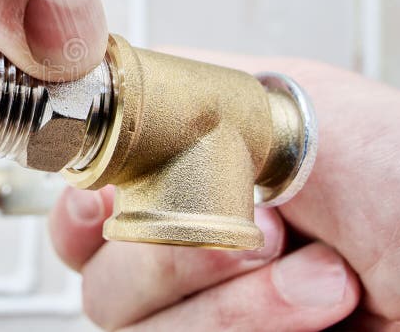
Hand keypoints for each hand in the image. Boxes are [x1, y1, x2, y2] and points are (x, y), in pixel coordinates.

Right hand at [50, 51, 399, 330]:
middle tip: (257, 229)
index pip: (86, 195)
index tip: (108, 198)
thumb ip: (187, 92)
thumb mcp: (304, 106)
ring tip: (319, 276)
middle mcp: (193, 244)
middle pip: (96, 270)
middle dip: (175, 253)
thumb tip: (99, 97)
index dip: (81, 202)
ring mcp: (212, 315)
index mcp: (193, 173)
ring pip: (131, 328)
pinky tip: (319, 316)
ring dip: (228, 306)